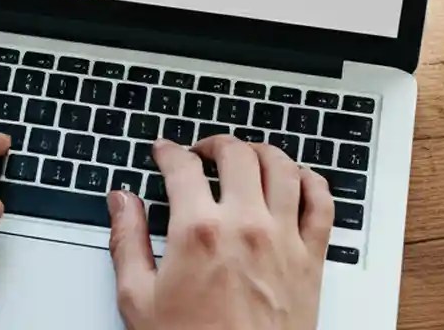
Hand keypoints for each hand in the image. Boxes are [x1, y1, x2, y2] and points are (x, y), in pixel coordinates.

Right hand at [107, 137, 334, 329]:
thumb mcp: (138, 299)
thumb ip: (127, 241)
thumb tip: (121, 201)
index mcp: (199, 232)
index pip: (183, 167)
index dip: (168, 151)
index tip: (164, 151)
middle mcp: (245, 226)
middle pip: (236, 154)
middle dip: (214, 144)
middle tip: (201, 152)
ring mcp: (283, 239)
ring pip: (282, 167)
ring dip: (261, 152)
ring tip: (246, 157)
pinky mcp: (311, 259)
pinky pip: (322, 203)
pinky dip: (311, 181)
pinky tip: (296, 179)